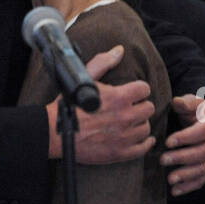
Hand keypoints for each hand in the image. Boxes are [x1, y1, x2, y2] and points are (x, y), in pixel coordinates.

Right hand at [48, 46, 154, 163]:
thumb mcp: (86, 79)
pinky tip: (144, 139)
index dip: (138, 90)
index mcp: (119, 97)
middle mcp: (125, 116)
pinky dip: (145, 143)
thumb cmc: (69, 105)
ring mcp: (124, 136)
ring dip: (139, 124)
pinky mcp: (120, 153)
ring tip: (130, 123)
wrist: (55, 132)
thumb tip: (119, 50)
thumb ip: (104, 62)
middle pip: (148, 108)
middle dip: (140, 107)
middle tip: (131, 108)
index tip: (133, 93)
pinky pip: (143, 148)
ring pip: (146, 128)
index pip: (144, 89)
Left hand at [161, 94, 204, 196]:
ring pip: (204, 169)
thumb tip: (177, 102)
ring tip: (170, 179)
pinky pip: (203, 180)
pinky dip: (189, 187)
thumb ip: (186, 103)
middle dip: (182, 158)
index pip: (202, 132)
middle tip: (163, 160)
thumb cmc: (200, 112)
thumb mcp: (195, 102)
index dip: (186, 138)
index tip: (168, 142)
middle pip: (203, 153)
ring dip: (186, 175)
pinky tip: (175, 191)